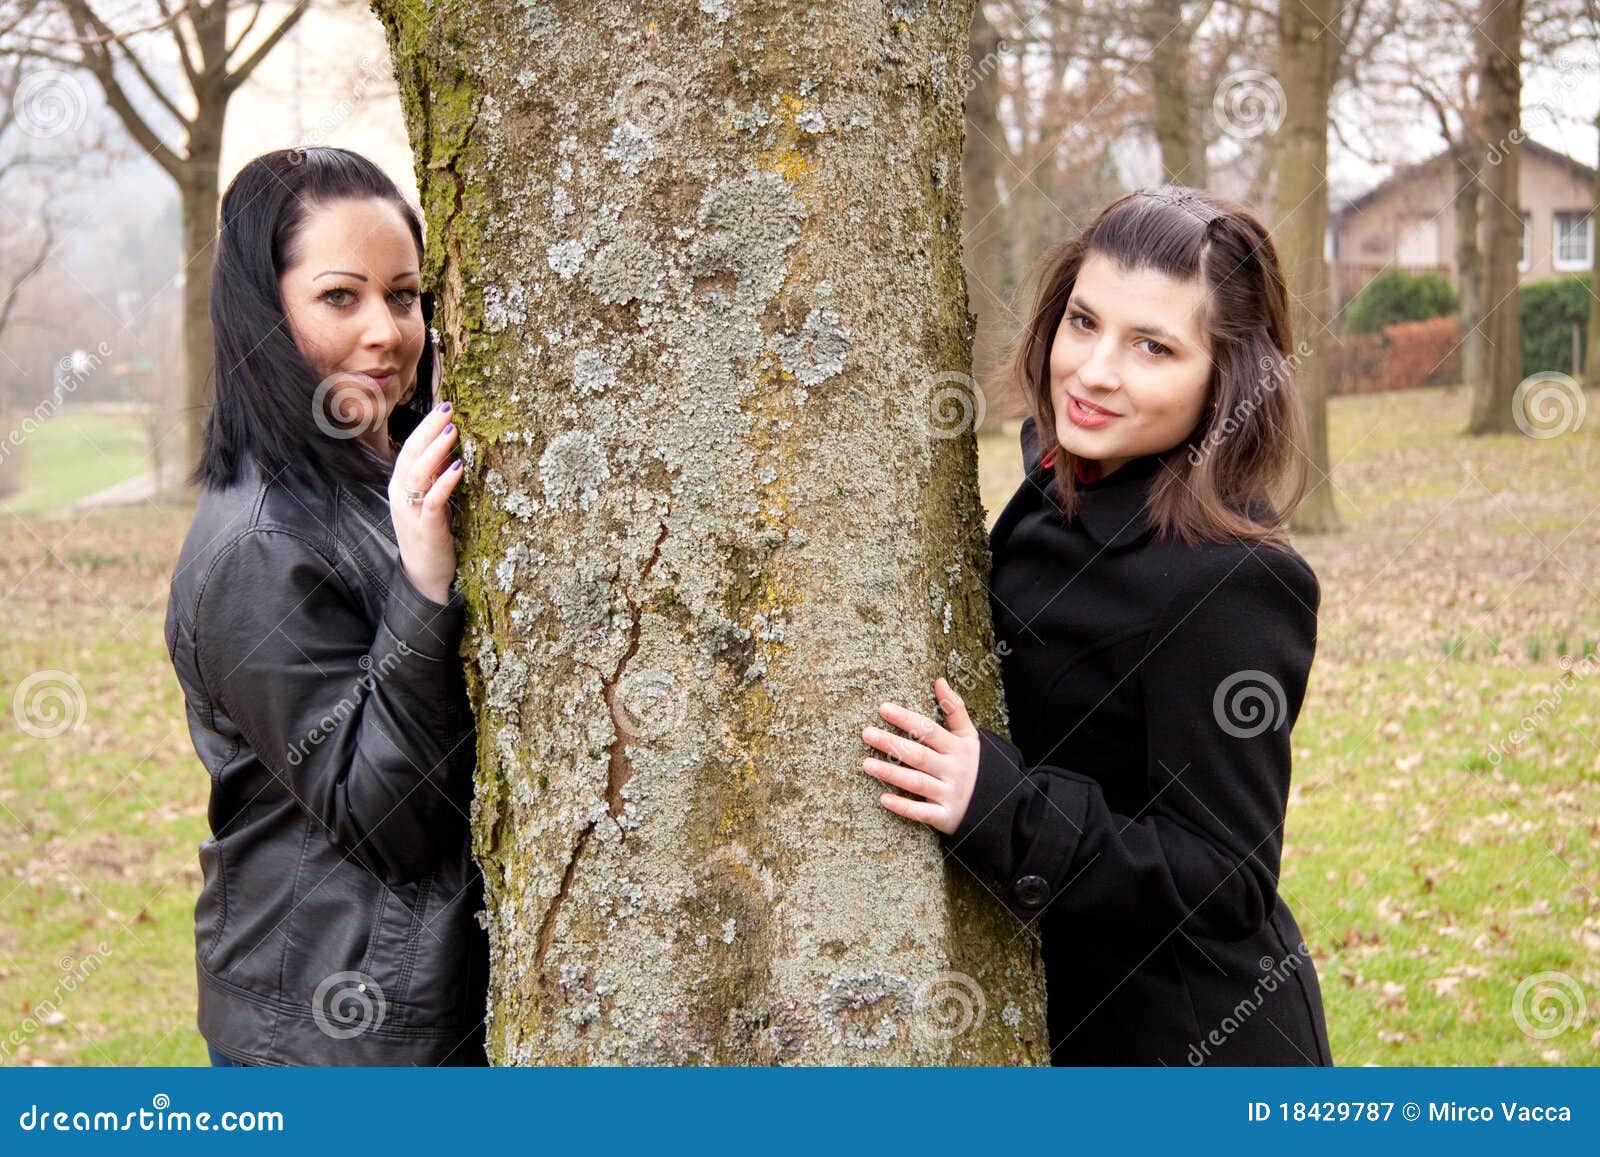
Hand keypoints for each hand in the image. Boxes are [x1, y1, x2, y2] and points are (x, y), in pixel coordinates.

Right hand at [388, 401, 462, 604]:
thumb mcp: (430, 498)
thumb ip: (435, 475)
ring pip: (418, 474)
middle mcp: (400, 495)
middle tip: (448, 408)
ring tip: (453, 431)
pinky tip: (458, 467)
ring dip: (436, 450)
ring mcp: (411, 512)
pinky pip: (433, 501)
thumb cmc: (430, 534)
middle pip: (411, 454)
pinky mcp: (426, 529)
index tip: (444, 406)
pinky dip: (445, 482)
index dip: (425, 426)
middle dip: (429, 429)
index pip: (410, 448)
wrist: (424, 576)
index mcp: (400, 485)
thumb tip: (448, 445)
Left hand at [860, 677, 979, 834]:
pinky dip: (904, 807)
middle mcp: (954, 770)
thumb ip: (956, 710)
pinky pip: (923, 813)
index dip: (906, 719)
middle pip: (919, 755)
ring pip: (917, 783)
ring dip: (892, 773)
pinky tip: (883, 799)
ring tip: (866, 764)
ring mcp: (950, 794)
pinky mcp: (947, 817)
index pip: (929, 730)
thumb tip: (940, 681)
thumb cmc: (977, 765)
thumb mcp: (970, 737)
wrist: (1000, 804)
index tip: (883, 708)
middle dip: (892, 743)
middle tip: (866, 733)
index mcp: (958, 748)